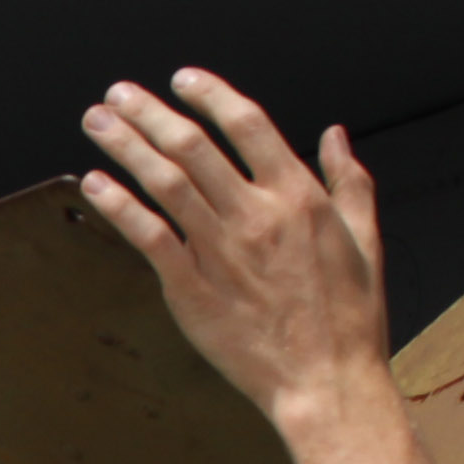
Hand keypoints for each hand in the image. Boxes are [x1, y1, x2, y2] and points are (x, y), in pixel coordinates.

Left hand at [74, 69, 392, 435]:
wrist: (327, 383)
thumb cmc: (349, 320)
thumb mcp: (366, 241)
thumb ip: (349, 182)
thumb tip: (334, 135)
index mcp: (298, 197)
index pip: (247, 124)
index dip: (211, 94)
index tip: (183, 80)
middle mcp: (255, 216)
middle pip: (193, 145)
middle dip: (149, 112)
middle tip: (119, 93)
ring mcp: (220, 252)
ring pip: (164, 181)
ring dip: (126, 145)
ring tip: (98, 121)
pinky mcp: (192, 289)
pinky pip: (147, 236)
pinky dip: (118, 205)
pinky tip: (96, 182)